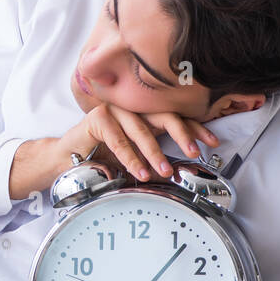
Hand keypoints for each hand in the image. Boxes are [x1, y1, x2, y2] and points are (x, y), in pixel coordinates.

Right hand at [62, 102, 218, 182]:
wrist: (68, 160)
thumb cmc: (101, 158)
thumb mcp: (135, 159)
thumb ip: (153, 158)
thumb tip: (179, 170)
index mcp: (146, 116)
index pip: (176, 117)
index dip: (195, 129)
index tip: (212, 143)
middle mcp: (133, 109)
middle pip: (164, 116)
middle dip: (182, 135)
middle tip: (193, 152)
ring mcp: (116, 110)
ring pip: (142, 129)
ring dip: (154, 152)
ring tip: (164, 171)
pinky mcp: (98, 117)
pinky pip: (119, 138)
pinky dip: (130, 157)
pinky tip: (139, 171)